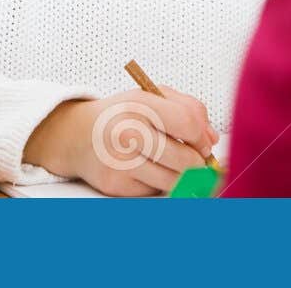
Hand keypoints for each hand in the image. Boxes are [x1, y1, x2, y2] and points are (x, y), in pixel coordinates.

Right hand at [22, 87, 219, 196]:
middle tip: (193, 158)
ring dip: (181, 177)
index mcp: (139, 104)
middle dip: (197, 163)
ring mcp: (120, 161)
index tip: (203, 142)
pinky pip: (155, 192)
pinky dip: (159, 185)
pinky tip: (148, 170)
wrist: (78, 135)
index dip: (203, 137)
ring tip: (174, 164)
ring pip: (174, 181)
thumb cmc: (122, 115)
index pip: (188, 123)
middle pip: (186, 159)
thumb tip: (212, 139)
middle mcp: (127, 132)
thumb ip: (188, 108)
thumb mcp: (151, 97)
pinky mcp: (116, 185)